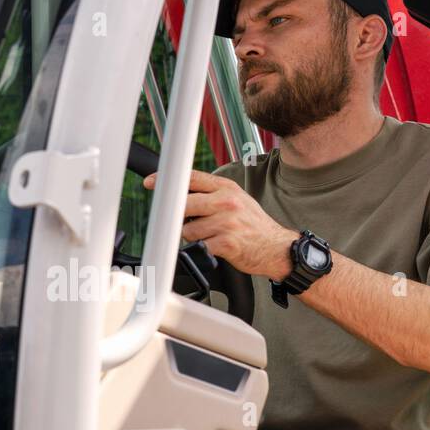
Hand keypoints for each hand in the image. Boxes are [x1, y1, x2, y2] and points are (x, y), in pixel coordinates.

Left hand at [144, 170, 296, 280]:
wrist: (276, 247)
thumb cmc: (254, 225)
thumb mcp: (237, 200)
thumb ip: (212, 195)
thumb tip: (182, 196)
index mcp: (227, 189)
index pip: (192, 178)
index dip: (168, 180)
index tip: (152, 182)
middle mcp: (226, 202)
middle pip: (185, 204)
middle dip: (179, 216)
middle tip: (183, 222)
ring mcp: (226, 222)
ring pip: (188, 229)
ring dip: (193, 236)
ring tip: (210, 237)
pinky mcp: (226, 243)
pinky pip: (200, 246)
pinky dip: (202, 250)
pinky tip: (215, 248)